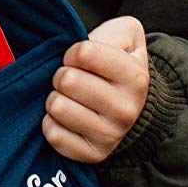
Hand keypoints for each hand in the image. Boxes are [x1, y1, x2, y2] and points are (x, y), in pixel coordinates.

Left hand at [42, 16, 149, 163]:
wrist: (131, 108)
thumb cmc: (119, 66)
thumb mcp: (126, 36)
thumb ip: (110, 31)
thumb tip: (83, 45)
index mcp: (135, 77)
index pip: (83, 53)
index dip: (74, 52)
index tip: (80, 59)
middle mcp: (125, 110)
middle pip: (67, 80)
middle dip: (62, 75)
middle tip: (71, 80)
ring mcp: (110, 135)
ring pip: (57, 107)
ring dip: (56, 98)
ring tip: (69, 98)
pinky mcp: (92, 155)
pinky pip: (53, 134)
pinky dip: (52, 123)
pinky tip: (65, 119)